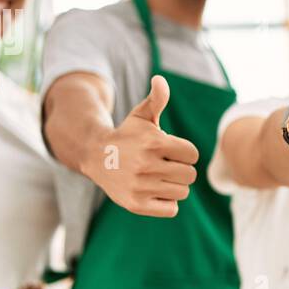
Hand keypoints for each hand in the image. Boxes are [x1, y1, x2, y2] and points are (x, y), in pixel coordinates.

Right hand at [86, 75, 198, 217]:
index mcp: (153, 143)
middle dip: (180, 169)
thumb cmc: (127, 135)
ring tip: (157, 177)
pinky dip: (167, 203)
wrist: (96, 157)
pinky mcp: (137, 205)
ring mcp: (141, 187)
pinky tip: (154, 191)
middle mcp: (147, 166)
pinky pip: (172, 209)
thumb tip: (160, 80)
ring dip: (174, 185)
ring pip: (182, 192)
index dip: (184, 152)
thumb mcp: (142, 115)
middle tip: (163, 165)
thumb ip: (157, 98)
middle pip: (190, 175)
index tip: (170, 151)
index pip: (192, 154)